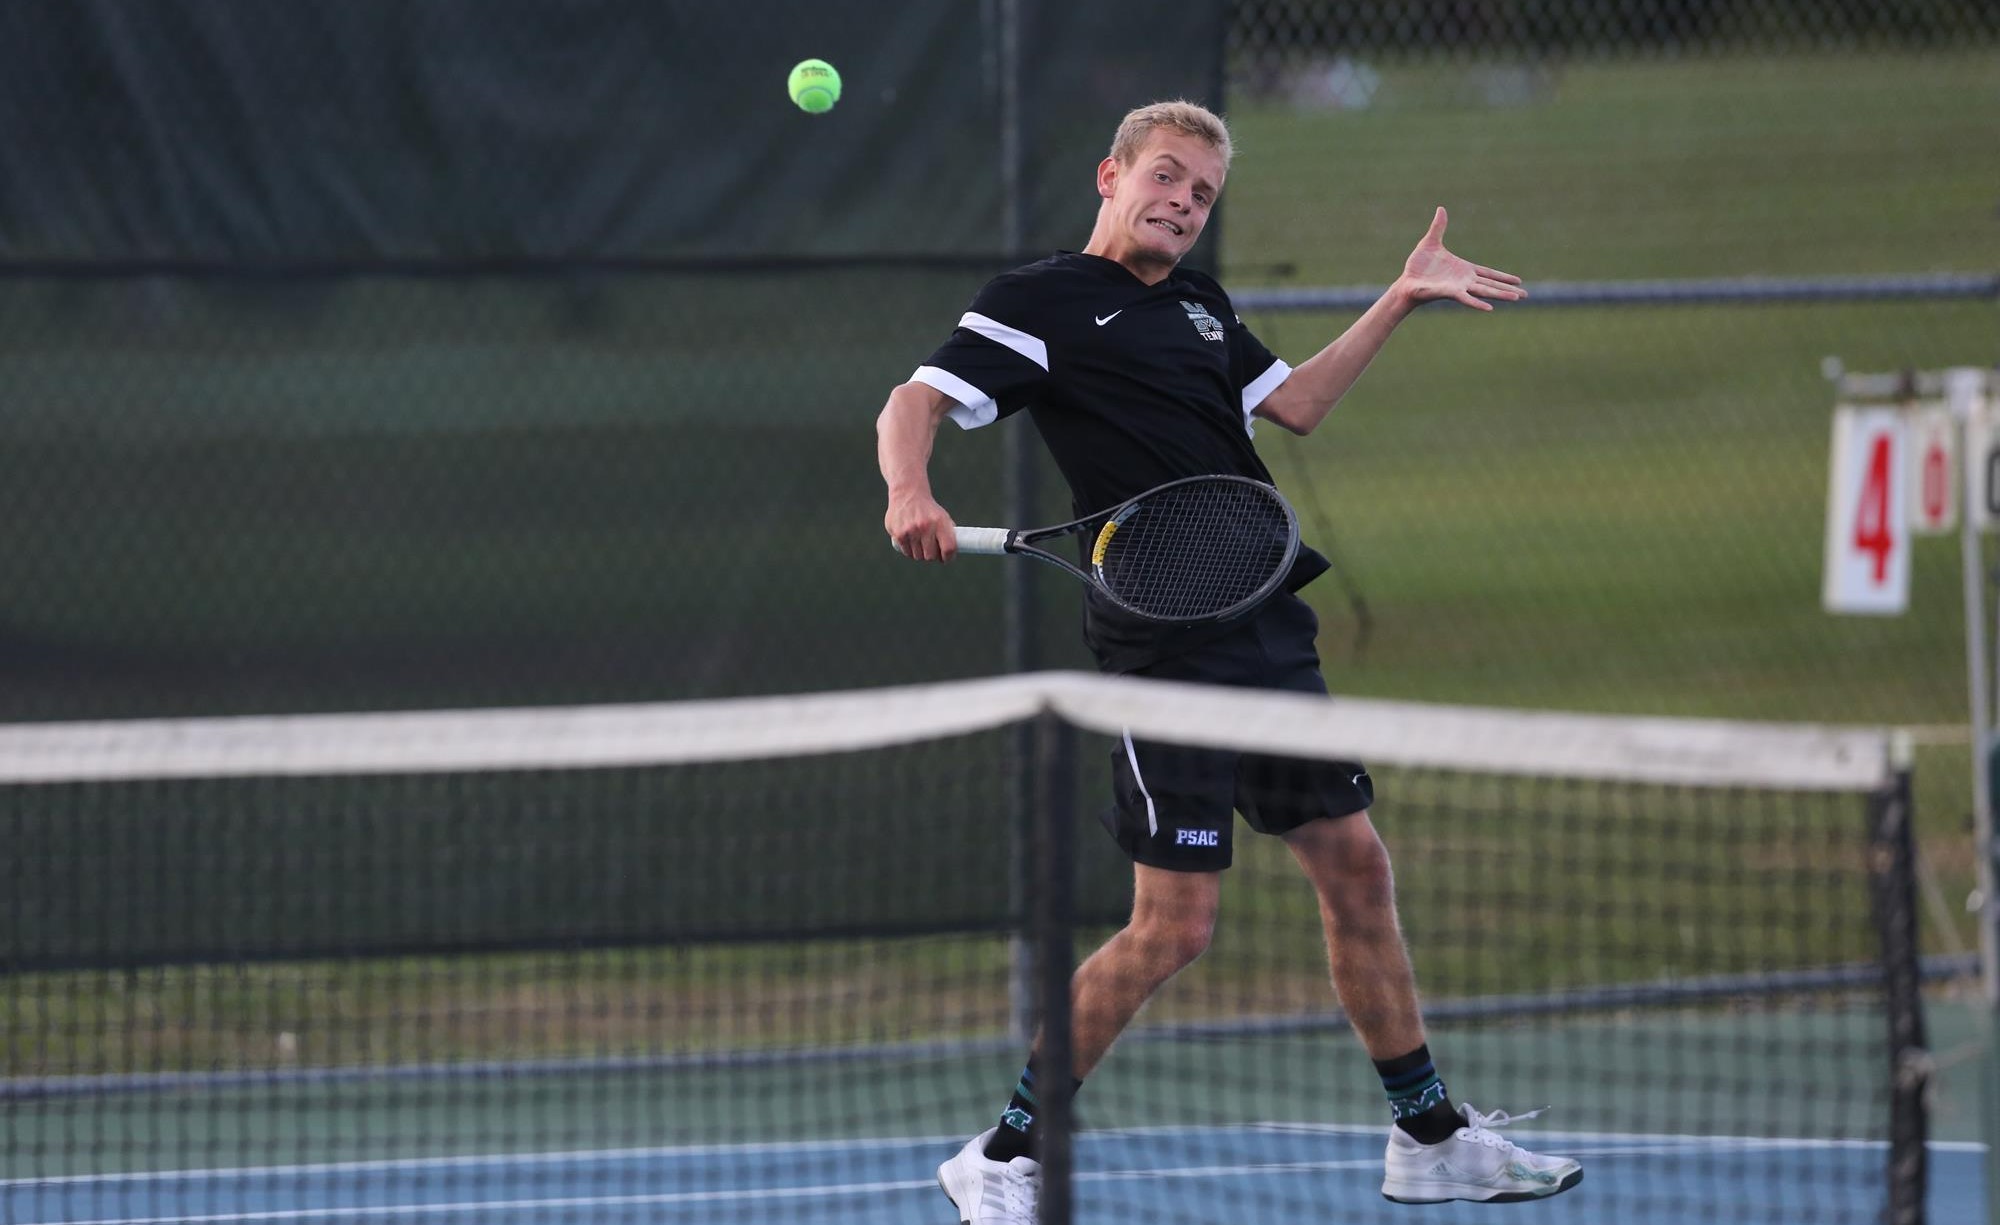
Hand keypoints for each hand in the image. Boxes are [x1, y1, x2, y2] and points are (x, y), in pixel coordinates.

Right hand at [885, 490, 957, 561]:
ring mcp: (911, 531)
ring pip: (917, 556)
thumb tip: (953, 553)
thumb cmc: (928, 509)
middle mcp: (925, 526)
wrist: (908, 493)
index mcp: (940, 522)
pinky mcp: (898, 534)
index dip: (949, 557)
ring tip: (920, 543)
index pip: (948, 548)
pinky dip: (909, 550)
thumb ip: (948, 534)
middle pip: (931, 556)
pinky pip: (906, 552)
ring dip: (920, 553)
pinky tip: (910, 542)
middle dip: (932, 556)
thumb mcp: (942, 517)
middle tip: (932, 551)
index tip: (947, 558)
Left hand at [1397, 207, 1524, 311]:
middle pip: (1491, 284)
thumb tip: (1441, 208)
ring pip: (1484, 291)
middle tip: (1525, 295)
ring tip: (1517, 298)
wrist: (1405, 281)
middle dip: (1508, 289)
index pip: (1488, 273)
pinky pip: (1467, 298)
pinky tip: (1490, 308)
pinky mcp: (1450, 293)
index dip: (1503, 277)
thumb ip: (1439, 227)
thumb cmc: (1417, 265)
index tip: (1519, 281)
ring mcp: (1459, 287)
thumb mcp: (1430, 242)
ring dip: (1500, 294)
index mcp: (1464, 269)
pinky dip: (1478, 303)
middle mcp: (1465, 280)